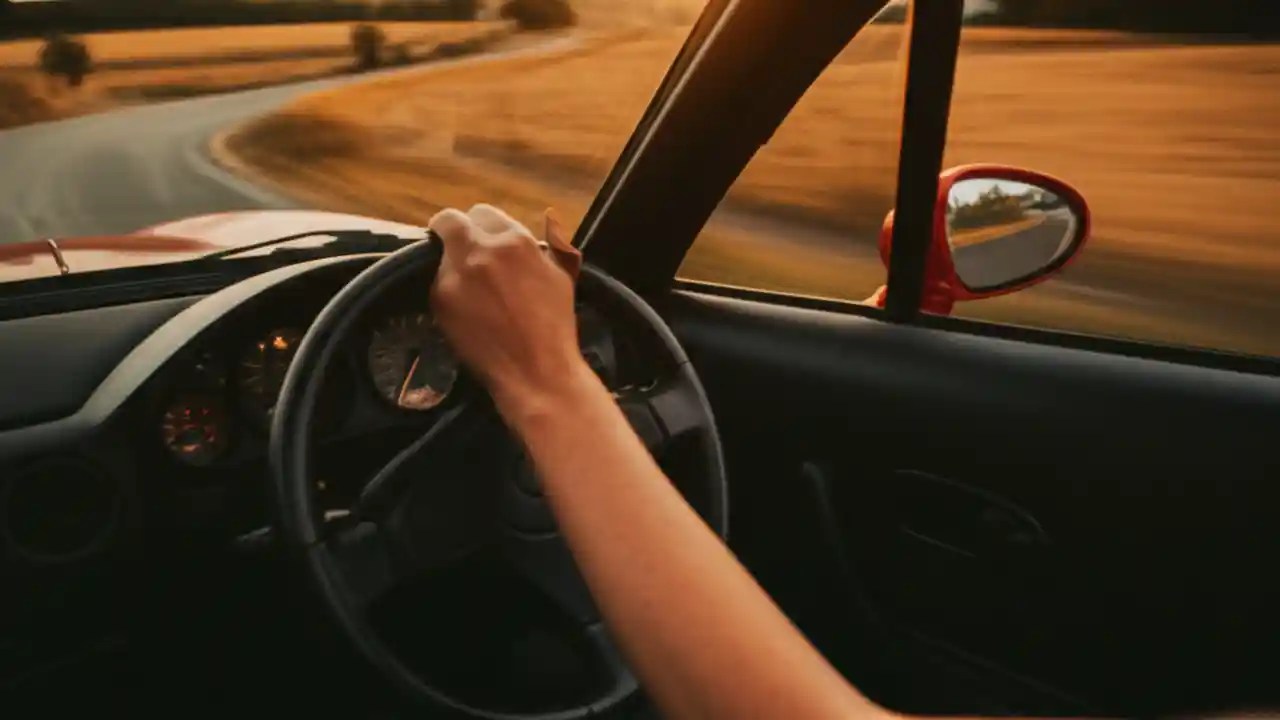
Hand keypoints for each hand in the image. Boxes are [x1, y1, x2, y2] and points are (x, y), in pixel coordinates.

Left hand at [428, 204, 590, 421]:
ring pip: (440, 254)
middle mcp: (481, 249)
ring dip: (451, 265)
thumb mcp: (562, 276)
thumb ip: (553, 244)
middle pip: (449, 221)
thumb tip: (549, 217)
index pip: (482, 213)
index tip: (481, 241)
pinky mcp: (439, 298)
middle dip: (452, 232)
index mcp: (515, 240)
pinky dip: (447, 292)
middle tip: (459, 252)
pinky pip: (436, 283)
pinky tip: (465, 311)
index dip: (481, 227)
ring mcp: (456, 273)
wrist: (536, 372)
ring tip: (468, 289)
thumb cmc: (555, 325)